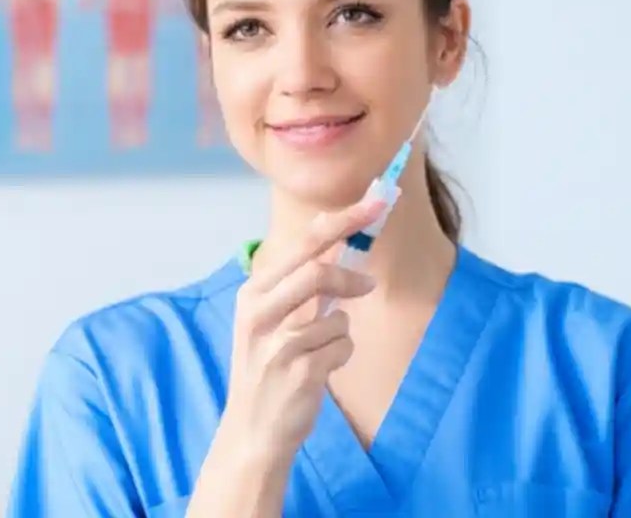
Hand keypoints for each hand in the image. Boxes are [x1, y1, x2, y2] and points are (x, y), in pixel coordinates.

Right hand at [222, 197, 384, 462]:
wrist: (253, 429)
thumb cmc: (267, 367)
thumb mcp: (271, 317)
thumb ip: (298, 279)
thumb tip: (330, 228)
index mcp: (253, 292)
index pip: (302, 244)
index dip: (343, 220)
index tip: (377, 202)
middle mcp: (259, 311)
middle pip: (317, 270)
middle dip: (351, 274)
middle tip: (371, 281)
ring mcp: (278, 342)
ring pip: (336, 314)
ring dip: (339, 330)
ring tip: (320, 350)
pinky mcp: (300, 370)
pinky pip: (342, 345)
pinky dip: (340, 354)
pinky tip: (319, 370)